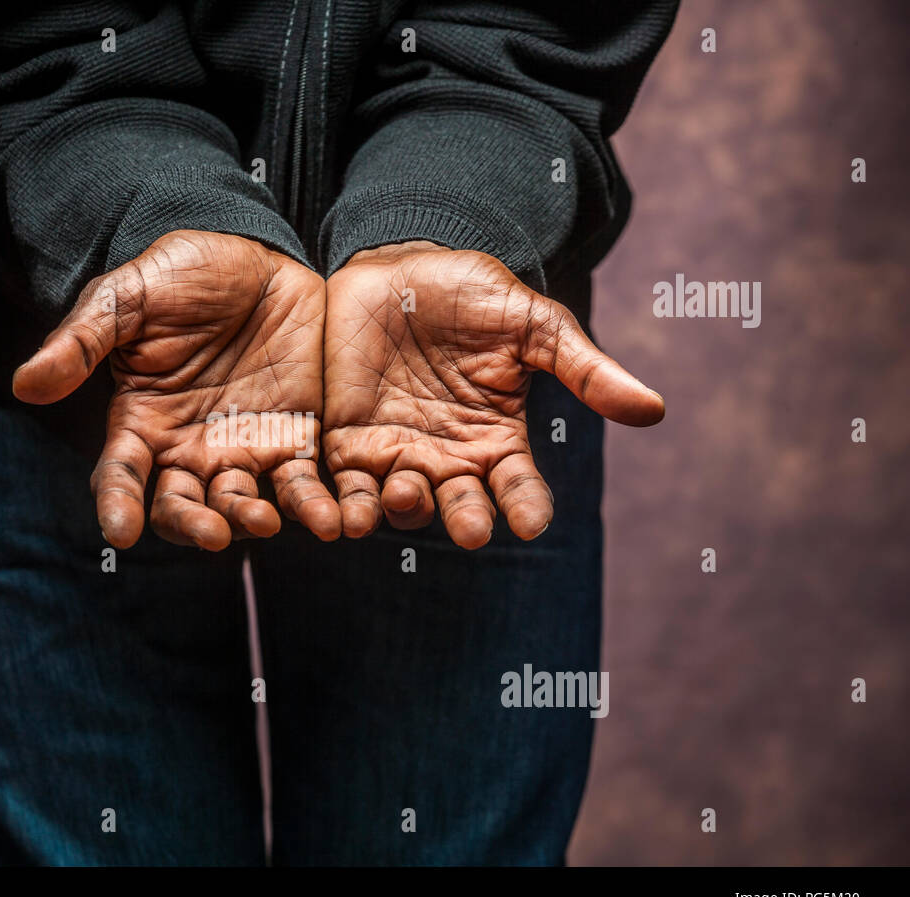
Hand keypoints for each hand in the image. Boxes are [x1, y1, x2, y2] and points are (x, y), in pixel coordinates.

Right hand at [13, 230, 339, 550]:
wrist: (250, 252)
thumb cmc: (178, 274)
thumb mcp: (126, 299)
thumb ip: (83, 342)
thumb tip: (26, 384)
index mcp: (141, 422)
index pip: (122, 475)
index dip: (118, 504)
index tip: (120, 531)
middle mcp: (188, 448)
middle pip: (183, 505)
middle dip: (194, 524)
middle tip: (213, 534)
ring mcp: (243, 447)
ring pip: (242, 502)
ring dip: (252, 519)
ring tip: (266, 521)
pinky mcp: (295, 437)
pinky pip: (303, 482)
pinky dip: (314, 505)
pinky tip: (329, 518)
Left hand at [322, 241, 664, 548]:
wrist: (398, 265)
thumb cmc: (472, 294)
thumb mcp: (532, 325)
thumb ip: (582, 370)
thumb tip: (654, 410)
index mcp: (497, 440)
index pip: (518, 486)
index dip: (527, 506)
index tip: (533, 522)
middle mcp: (448, 459)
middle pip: (461, 505)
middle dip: (466, 519)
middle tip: (471, 528)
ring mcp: (395, 455)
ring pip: (401, 502)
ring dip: (401, 509)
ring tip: (405, 498)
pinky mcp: (346, 444)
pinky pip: (346, 487)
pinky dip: (345, 505)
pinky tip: (345, 515)